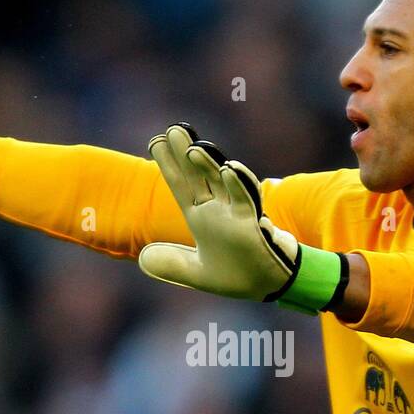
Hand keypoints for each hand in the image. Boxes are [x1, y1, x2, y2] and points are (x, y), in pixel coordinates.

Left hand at [139, 124, 346, 313]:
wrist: (270, 284)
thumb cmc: (237, 275)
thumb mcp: (197, 274)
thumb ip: (172, 265)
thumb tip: (142, 258)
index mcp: (201, 217)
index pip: (181, 186)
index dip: (169, 165)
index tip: (156, 141)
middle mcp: (218, 210)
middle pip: (199, 176)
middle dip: (186, 154)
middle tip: (174, 129)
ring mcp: (236, 214)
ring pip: (222, 182)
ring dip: (209, 165)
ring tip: (193, 148)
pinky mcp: (254, 224)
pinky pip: (247, 200)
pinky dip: (239, 185)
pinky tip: (228, 169)